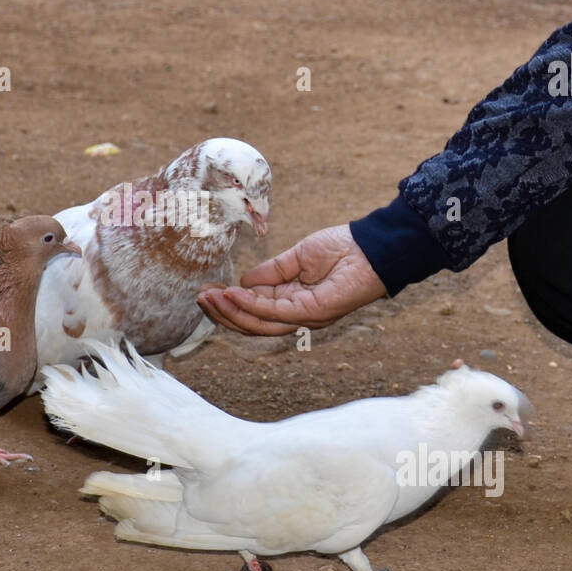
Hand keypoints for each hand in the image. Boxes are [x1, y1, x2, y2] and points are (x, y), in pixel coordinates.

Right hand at [197, 224, 386, 334]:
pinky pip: (275, 313)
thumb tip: (243, 282)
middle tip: (200, 298)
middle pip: (252, 323)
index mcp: (292, 302)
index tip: (206, 291)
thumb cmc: (342, 249)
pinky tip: (232, 293)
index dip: (229, 303)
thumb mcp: (297, 257)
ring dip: (230, 311)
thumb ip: (271, 271)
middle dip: (223, 312)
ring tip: (209, 298)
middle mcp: (296, 315)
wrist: (371, 247)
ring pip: (259, 323)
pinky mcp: (313, 313)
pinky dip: (250, 305)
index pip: (254, 311)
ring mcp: (305, 317)